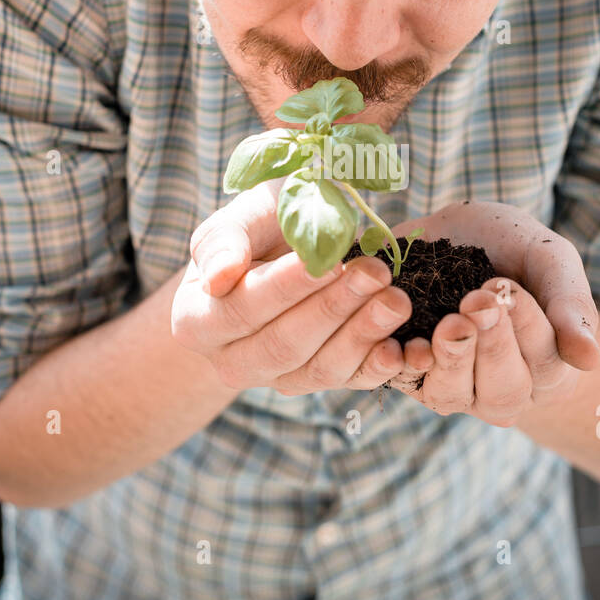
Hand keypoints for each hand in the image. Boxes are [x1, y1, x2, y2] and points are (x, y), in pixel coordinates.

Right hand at [171, 177, 411, 394]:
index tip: (329, 262)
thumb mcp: (242, 216)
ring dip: (363, 335)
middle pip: (283, 345)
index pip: (242, 309)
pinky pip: (350, 383)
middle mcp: (232, 361)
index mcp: (196, 320)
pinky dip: (379, 367)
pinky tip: (402, 348)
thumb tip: (219, 277)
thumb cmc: (262, 225)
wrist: (286, 247)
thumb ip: (225, 240)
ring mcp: (278, 377)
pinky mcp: (319, 381)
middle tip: (376, 273)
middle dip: (334, 309)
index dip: (287, 288)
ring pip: (320, 369)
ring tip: (396, 300)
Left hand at [383, 201, 599, 424]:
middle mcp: (500, 388)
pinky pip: (398, 380)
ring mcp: (451, 386)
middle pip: (501, 394)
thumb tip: (590, 360)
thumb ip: (572, 305)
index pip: (547, 366)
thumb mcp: (552, 262)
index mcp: (547, 368)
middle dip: (491, 348)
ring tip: (446, 322)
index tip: (510, 289)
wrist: (456, 233)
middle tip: (477, 301)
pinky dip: (397, 362)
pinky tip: (402, 337)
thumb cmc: (516, 250)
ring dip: (449, 360)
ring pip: (450, 396)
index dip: (530, 331)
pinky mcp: (405, 372)